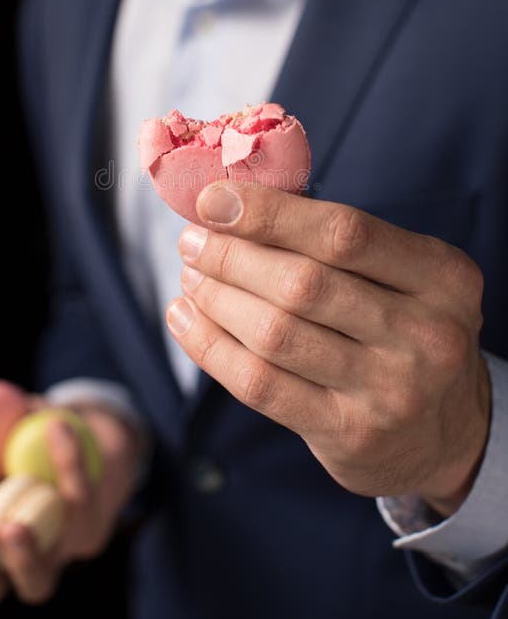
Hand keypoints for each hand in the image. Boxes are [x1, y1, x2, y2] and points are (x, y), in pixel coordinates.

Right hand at [0, 400, 144, 604]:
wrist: (73, 428)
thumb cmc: (10, 442)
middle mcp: (13, 560)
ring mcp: (53, 555)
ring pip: (37, 581)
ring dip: (21, 557)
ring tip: (12, 527)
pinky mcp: (90, 530)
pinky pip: (81, 499)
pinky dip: (68, 461)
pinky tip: (57, 428)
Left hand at [167, 182, 490, 515]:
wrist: (450, 433)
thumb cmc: (407, 329)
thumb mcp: (405, 276)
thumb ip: (337, 241)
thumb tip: (232, 203)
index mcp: (443, 276)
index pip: (344, 233)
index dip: (270, 213)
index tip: (213, 200)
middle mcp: (426, 334)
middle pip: (302, 284)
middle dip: (231, 256)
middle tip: (191, 242)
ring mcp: (390, 391)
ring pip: (275, 333)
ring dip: (216, 297)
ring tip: (191, 277)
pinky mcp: (349, 434)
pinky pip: (260, 384)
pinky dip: (210, 346)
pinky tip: (185, 318)